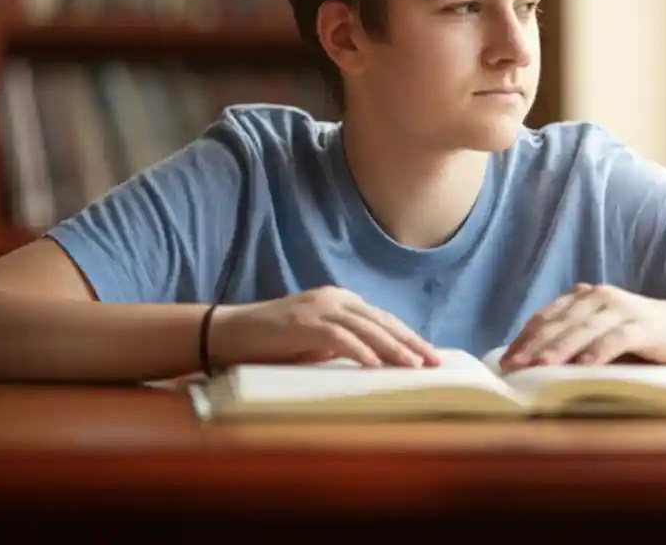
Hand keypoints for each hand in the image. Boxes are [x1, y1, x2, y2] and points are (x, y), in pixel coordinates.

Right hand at [210, 286, 441, 368]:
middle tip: (435, 361)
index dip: (408, 337)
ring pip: (367, 328)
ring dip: (393, 348)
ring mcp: (319, 308)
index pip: (383, 319)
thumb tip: (378, 360)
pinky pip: (340, 338)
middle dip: (411, 342)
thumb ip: (345, 344)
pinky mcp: (304, 323)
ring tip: (413, 366)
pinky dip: (360, 351)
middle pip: (382, 321)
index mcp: (341, 301)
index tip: (430, 355)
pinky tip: (377, 366)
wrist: (231, 332)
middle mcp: (335, 299)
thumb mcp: (317, 342)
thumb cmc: (275, 342)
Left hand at [499, 283, 665, 370]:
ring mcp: (622, 309)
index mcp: (583, 297)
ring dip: (560, 349)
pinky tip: (584, 366)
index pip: (545, 317)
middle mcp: (599, 297)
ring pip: (583, 329)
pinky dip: (599, 351)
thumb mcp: (599, 332)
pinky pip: (616, 338)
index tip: (505, 363)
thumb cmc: (636, 336)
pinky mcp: (643, 325)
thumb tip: (530, 364)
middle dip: (533, 346)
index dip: (523, 339)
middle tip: (514, 368)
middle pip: (559, 323)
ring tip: (539, 366)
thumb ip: (571, 339)